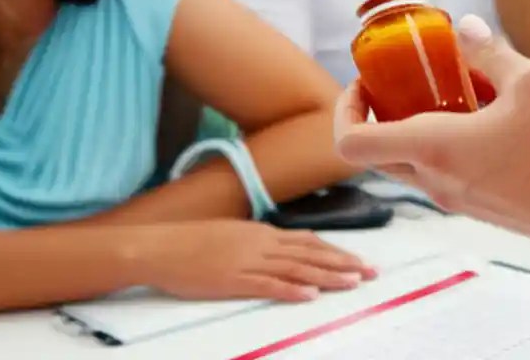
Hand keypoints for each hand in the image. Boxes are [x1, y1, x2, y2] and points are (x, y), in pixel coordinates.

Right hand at [141, 220, 375, 302]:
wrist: (159, 247)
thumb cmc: (191, 243)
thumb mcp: (232, 235)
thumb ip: (257, 242)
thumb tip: (278, 249)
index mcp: (262, 233)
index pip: (308, 241)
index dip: (335, 251)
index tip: (357, 260)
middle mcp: (262, 244)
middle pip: (311, 254)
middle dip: (343, 263)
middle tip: (370, 272)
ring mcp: (248, 261)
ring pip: (297, 269)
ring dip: (327, 276)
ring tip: (352, 283)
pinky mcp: (233, 280)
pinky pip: (268, 285)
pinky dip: (291, 290)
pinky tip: (310, 296)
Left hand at [333, 15, 529, 301]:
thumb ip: (491, 51)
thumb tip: (464, 28)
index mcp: (434, 149)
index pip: (351, 141)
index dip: (345, 108)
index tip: (367, 81)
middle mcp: (436, 181)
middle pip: (378, 152)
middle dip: (380, 112)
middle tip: (407, 78)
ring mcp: (459, 199)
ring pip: (414, 162)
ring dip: (420, 125)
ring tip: (464, 89)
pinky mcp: (483, 206)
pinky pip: (446, 172)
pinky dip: (451, 143)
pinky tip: (494, 116)